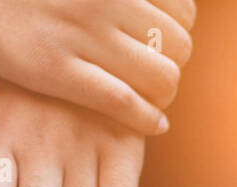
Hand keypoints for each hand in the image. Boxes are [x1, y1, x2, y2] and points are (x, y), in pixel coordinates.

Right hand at [0, 0, 195, 136]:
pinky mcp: (54, 69)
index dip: (179, 33)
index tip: (160, 45)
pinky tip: (151, 125)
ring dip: (163, 96)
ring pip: (161, 77)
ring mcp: (80, 33)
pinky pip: (123, 102)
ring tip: (148, 100)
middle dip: (173, 67)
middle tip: (153, 78)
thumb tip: (135, 11)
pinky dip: (146, 119)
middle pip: (178, 46)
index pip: (183, 10)